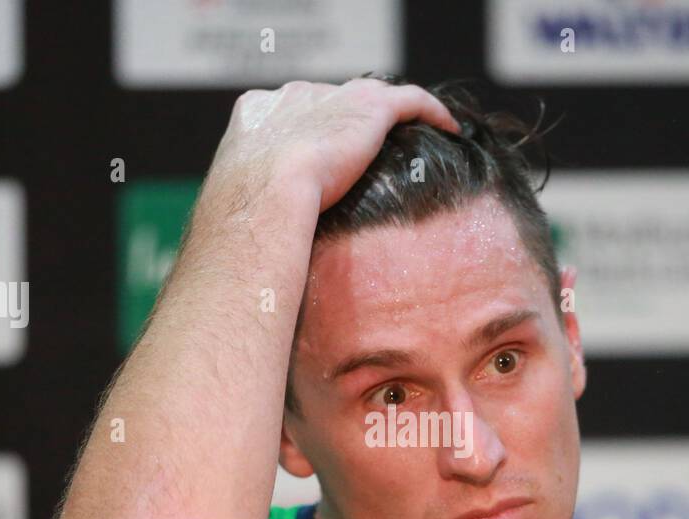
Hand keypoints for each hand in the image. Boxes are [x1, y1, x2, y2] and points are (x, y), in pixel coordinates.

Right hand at [208, 77, 460, 212]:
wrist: (264, 203)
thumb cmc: (242, 223)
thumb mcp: (239, 214)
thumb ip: (254, 214)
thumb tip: (254, 253)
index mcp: (254, 115)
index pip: (288, 114)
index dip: (307, 131)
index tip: (323, 155)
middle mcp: (292, 97)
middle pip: (330, 101)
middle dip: (348, 120)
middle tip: (370, 151)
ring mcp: (331, 98)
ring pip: (370, 95)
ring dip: (390, 111)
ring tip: (413, 132)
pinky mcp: (368, 108)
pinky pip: (409, 100)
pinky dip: (430, 110)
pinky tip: (449, 127)